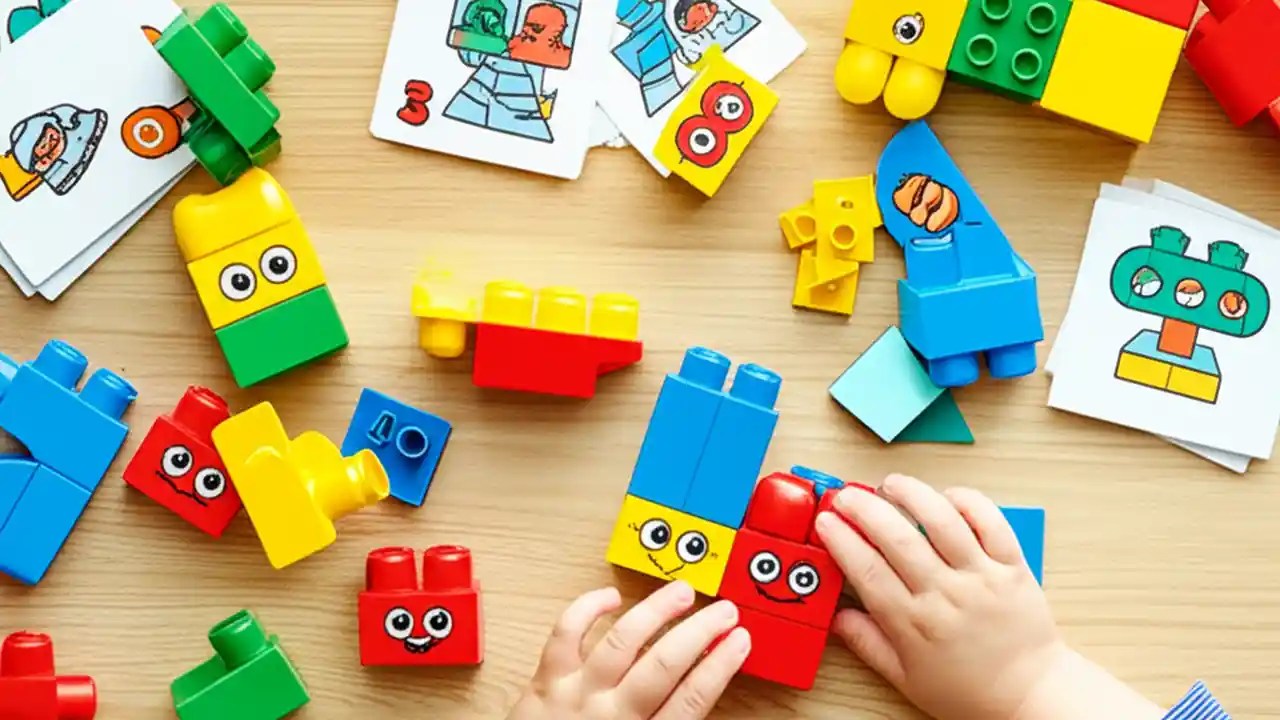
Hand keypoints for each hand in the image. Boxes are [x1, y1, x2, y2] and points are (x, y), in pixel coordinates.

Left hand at [507, 581, 750, 719]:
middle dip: (700, 632)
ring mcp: (576, 695)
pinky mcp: (546, 681)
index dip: (720, 666)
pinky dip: (588, 608)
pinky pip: (566, 633)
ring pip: (622, 641)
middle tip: (723, 611)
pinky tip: (611, 596)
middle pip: (664, 665)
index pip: (691, 700)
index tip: (739, 642)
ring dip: (656, 611)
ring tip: (682, 592)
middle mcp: (611, 716)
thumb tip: (700, 694)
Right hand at [813, 475, 1162, 719]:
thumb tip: (836, 616)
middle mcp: (946, 594)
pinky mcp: (1012, 566)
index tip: (826, 521)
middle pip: (896, 537)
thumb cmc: (969, 691)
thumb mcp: (906, 679)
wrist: (1029, 695)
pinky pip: (990, 521)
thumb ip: (867, 644)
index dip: (841, 539)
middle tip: (847, 495)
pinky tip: (945, 496)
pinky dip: (966, 500)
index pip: (866, 570)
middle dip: (863, 508)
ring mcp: (981, 577)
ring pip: (942, 520)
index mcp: (914, 624)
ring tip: (891, 484)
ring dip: (911, 493)